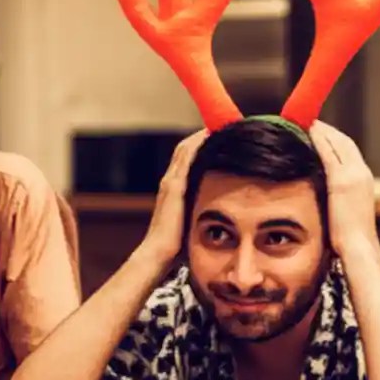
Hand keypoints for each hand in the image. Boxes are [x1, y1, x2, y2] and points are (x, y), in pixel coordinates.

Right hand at [138, 129, 208, 264]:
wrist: (157, 254)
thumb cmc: (176, 247)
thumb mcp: (190, 224)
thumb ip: (200, 214)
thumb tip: (221, 216)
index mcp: (173, 190)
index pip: (186, 160)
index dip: (200, 147)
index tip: (217, 139)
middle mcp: (170, 182)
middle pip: (185, 149)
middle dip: (202, 137)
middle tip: (221, 127)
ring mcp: (170, 183)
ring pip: (185, 150)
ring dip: (201, 137)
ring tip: (218, 126)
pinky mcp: (174, 187)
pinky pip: (186, 158)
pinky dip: (197, 145)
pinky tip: (210, 136)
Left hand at [308, 121, 379, 256]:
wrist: (359, 247)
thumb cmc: (351, 240)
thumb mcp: (347, 213)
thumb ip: (340, 200)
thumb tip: (327, 198)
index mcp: (364, 181)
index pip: (350, 152)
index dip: (336, 140)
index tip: (322, 132)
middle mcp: (361, 173)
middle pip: (345, 143)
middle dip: (329, 131)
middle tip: (311, 122)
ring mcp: (353, 176)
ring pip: (337, 143)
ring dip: (323, 131)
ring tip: (307, 122)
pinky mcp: (341, 180)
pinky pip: (329, 152)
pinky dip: (320, 139)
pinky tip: (308, 132)